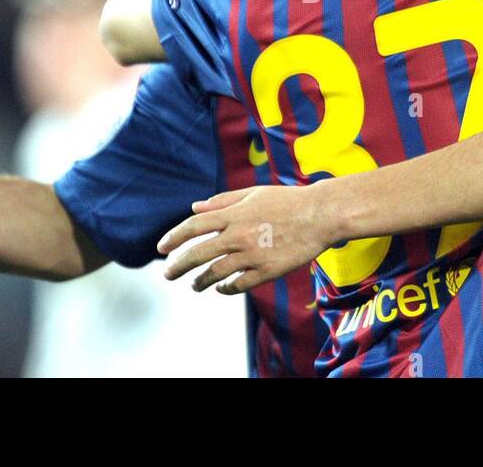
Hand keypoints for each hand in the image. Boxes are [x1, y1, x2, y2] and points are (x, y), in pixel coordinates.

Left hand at [157, 183, 336, 293]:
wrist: (320, 215)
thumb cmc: (287, 201)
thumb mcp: (253, 194)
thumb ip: (223, 201)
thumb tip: (195, 206)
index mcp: (234, 214)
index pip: (194, 227)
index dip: (174, 237)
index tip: (161, 248)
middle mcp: (239, 235)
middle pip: (199, 254)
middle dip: (178, 265)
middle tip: (167, 274)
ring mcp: (253, 255)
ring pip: (216, 273)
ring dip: (200, 281)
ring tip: (194, 285)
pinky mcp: (268, 271)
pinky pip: (239, 285)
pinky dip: (226, 289)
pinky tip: (220, 289)